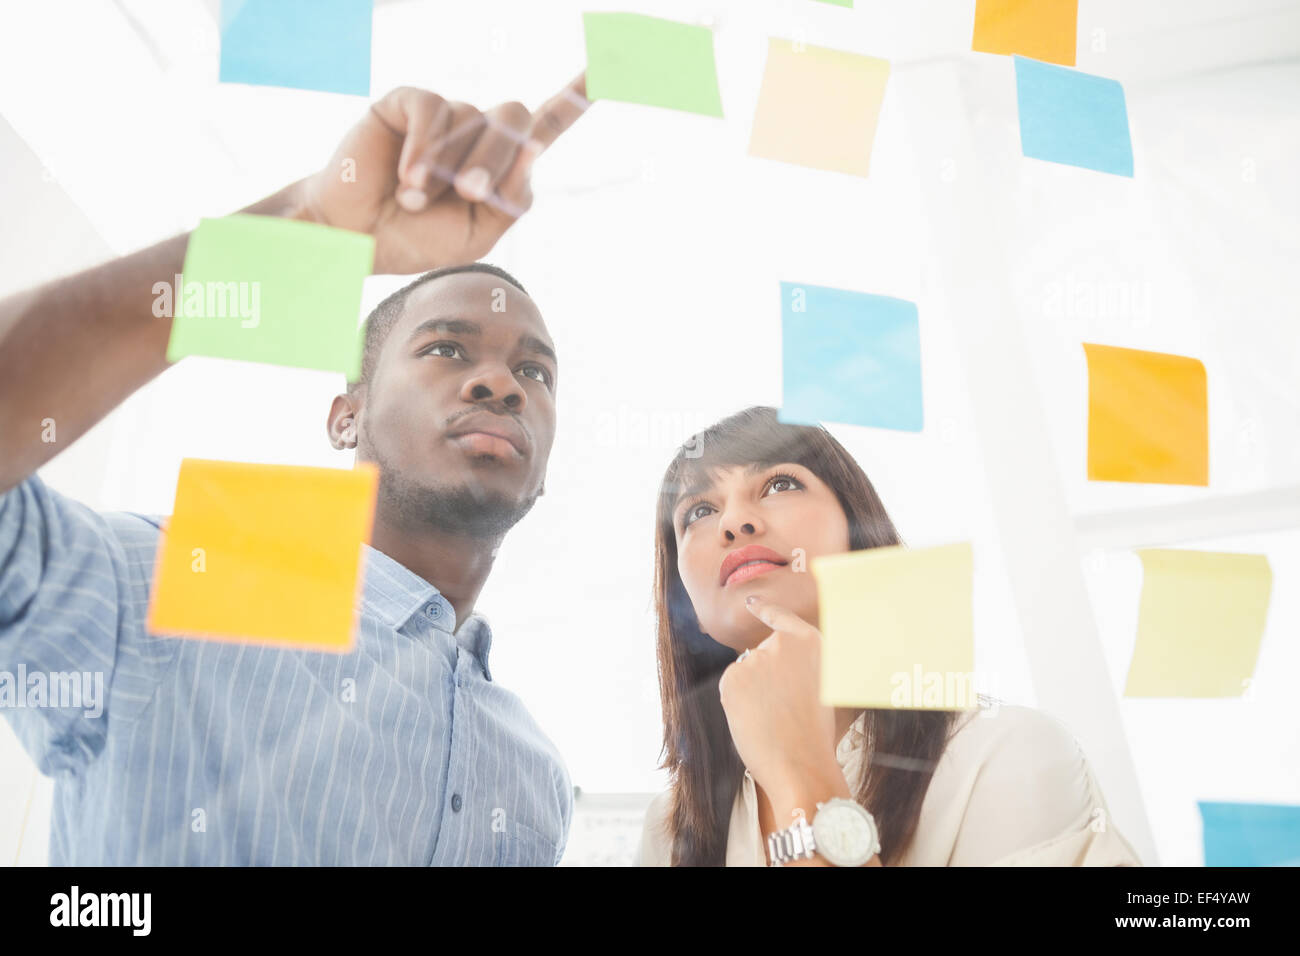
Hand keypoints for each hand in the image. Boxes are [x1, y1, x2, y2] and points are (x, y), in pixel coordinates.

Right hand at [296, 73, 588, 273]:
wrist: (361, 240)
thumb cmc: (418, 238)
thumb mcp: (478, 233)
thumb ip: (510, 198)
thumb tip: (534, 149)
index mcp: (505, 163)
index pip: (551, 120)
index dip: (580, 93)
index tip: (610, 66)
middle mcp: (481, 131)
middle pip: (517, 120)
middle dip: (496, 160)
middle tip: (467, 193)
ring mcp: (447, 115)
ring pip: (474, 119)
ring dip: (448, 166)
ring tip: (414, 198)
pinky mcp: (410, 103)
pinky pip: (434, 109)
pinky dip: (424, 146)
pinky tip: (406, 176)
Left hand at [718, 597, 841, 807]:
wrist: (800, 764)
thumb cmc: (814, 736)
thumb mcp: (820, 688)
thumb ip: (798, 667)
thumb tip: (764, 664)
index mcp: (811, 643)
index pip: (782, 619)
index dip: (765, 610)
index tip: (752, 602)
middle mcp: (781, 644)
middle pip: (760, 656)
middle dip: (763, 678)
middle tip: (782, 711)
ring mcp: (755, 659)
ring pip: (744, 674)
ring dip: (750, 692)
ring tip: (772, 720)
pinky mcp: (733, 677)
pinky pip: (731, 688)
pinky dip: (736, 704)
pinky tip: (754, 721)